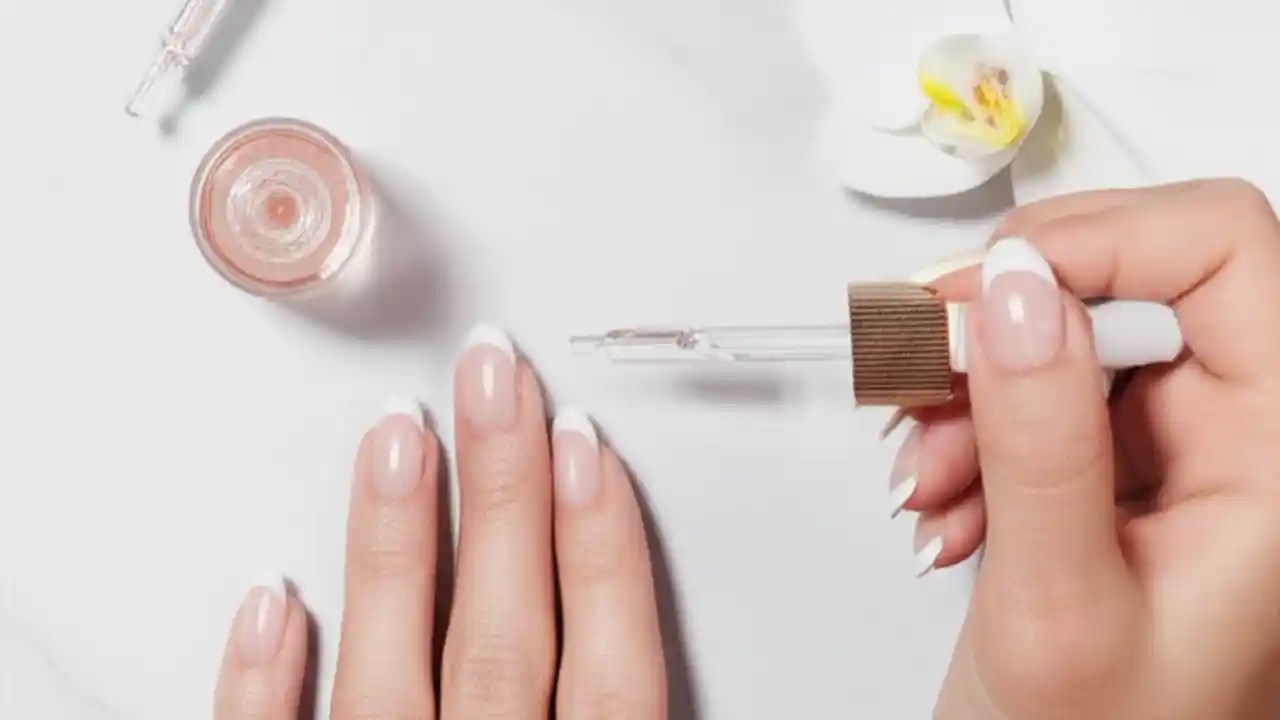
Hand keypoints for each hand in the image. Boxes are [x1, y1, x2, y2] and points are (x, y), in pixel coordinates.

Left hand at [211, 327, 666, 718]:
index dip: (605, 554)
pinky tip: (272, 598)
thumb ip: (617, 714)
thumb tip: (628, 645)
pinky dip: (265, 680)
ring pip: (390, 675)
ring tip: (398, 435)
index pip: (610, 674)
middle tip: (496, 382)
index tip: (586, 449)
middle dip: (505, 495)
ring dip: (398, 545)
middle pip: (503, 640)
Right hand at [894, 180, 1279, 717]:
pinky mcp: (1116, 465)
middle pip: (1129, 279)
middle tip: (922, 375)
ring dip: (968, 391)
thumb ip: (1040, 440)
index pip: (1224, 248)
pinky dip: (966, 432)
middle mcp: (1245, 438)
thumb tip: (1016, 294)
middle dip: (1003, 328)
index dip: (1097, 242)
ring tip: (928, 477)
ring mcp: (1179, 450)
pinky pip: (1033, 391)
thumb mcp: (1056, 606)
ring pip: (1064, 333)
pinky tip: (947, 502)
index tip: (985, 291)